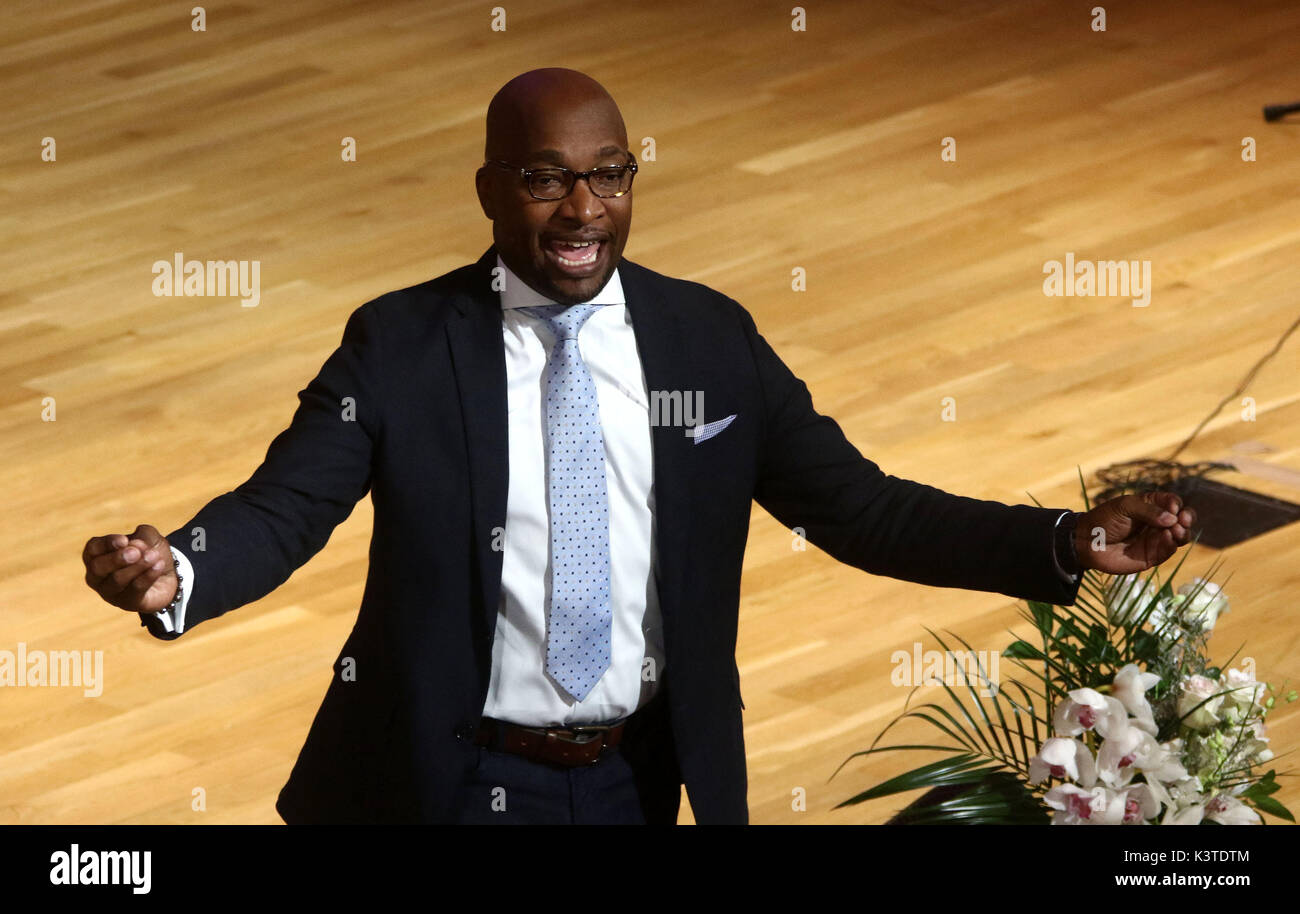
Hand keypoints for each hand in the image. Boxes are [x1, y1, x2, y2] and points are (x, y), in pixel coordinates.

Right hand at [83, 524, 177, 612]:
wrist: (169, 574)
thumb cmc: (150, 552)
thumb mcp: (149, 537)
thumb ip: (142, 535)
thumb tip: (135, 543)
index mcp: (96, 555)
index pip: (93, 548)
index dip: (107, 544)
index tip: (124, 540)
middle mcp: (98, 576)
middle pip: (98, 567)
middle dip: (117, 558)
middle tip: (136, 552)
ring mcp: (110, 592)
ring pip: (117, 580)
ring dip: (137, 566)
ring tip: (153, 556)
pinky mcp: (127, 603)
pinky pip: (135, 590)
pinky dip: (148, 576)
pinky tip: (159, 565)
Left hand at [1074, 491, 1195, 574]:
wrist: (1087, 542)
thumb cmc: (1103, 520)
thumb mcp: (1124, 507)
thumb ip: (1148, 510)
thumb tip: (1172, 518)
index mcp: (1150, 506)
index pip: (1172, 502)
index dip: (1176, 503)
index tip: (1173, 506)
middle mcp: (1156, 522)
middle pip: (1182, 519)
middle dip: (1188, 517)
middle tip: (1183, 519)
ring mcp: (1156, 539)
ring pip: (1180, 536)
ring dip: (1183, 532)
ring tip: (1176, 529)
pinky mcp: (1153, 556)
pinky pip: (1169, 550)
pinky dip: (1172, 544)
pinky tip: (1168, 537)